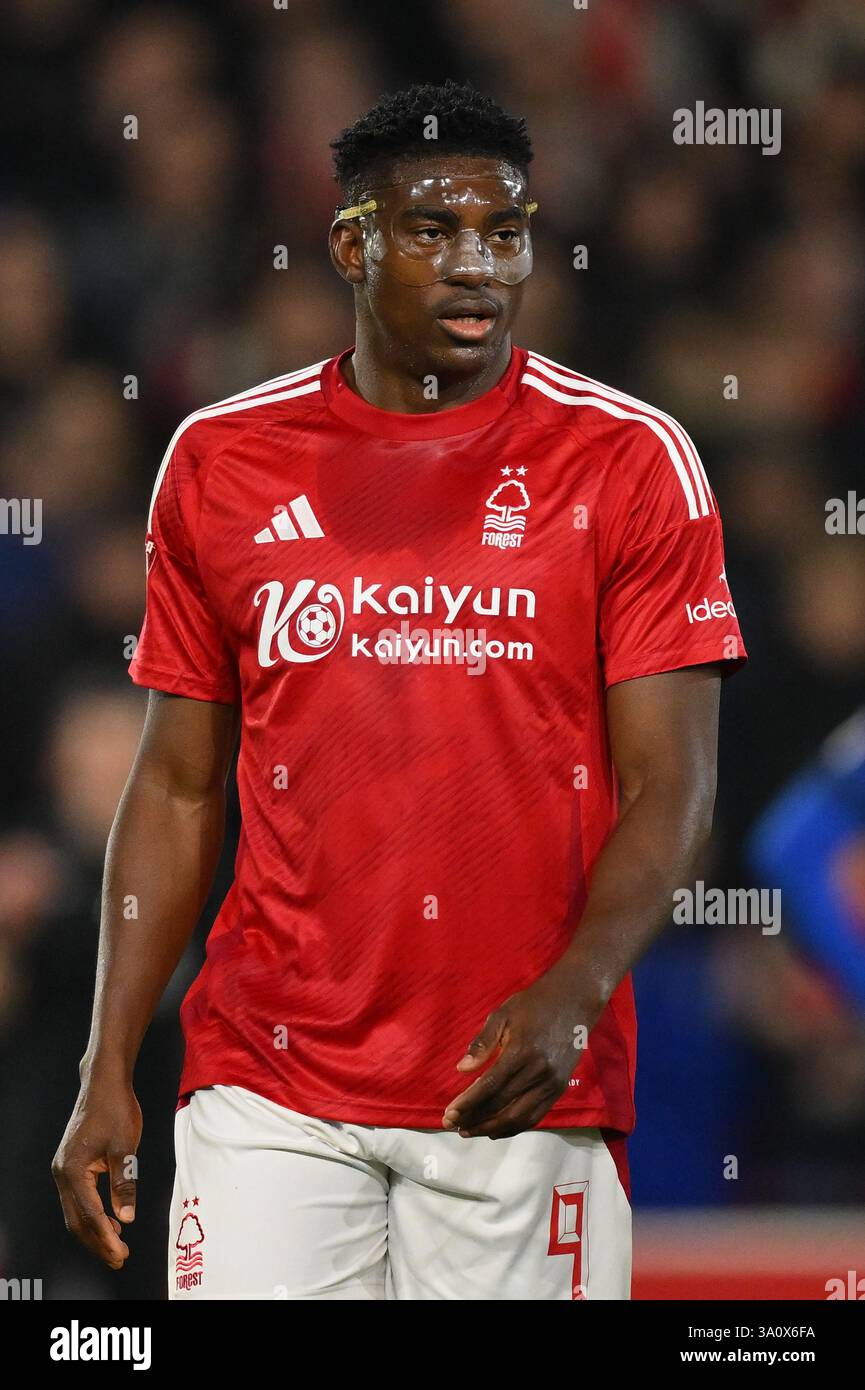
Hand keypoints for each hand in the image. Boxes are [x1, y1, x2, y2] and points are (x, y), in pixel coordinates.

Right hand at [52, 1074, 141, 1269]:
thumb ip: (124, 1184)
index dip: (105, 1237)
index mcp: (72, 1170)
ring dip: (95, 1231)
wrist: (104, 1083)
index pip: (89, 1214)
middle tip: (120, 1259)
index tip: (121, 1254)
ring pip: (76, 1212)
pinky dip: (94, 1215)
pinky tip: (112, 1223)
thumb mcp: (125, 1147)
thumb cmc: (116, 1109)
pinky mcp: (72, 1166)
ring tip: (118, 1247)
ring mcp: (64, 1170)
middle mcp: (62, 1173)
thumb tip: (126, 1219)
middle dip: (98, 1242)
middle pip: (77, 1220)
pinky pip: (80, 1199)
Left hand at [442, 962, 601, 1138]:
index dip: (468, 1103)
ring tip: (469, 1131)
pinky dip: (513, 1127)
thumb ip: (482, 1043)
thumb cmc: (533, 1005)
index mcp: (521, 1051)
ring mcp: (551, 1083)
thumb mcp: (502, 1015)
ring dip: (491, 1128)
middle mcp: (538, 1072)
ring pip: (518, 1117)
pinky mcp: (559, 1089)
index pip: (490, 1086)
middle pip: (502, 1105)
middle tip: (451, 1125)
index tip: (449, 1114)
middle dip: (474, 1119)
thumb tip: (461, 1069)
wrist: (573, 1001)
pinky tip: (495, 1129)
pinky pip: (534, 1116)